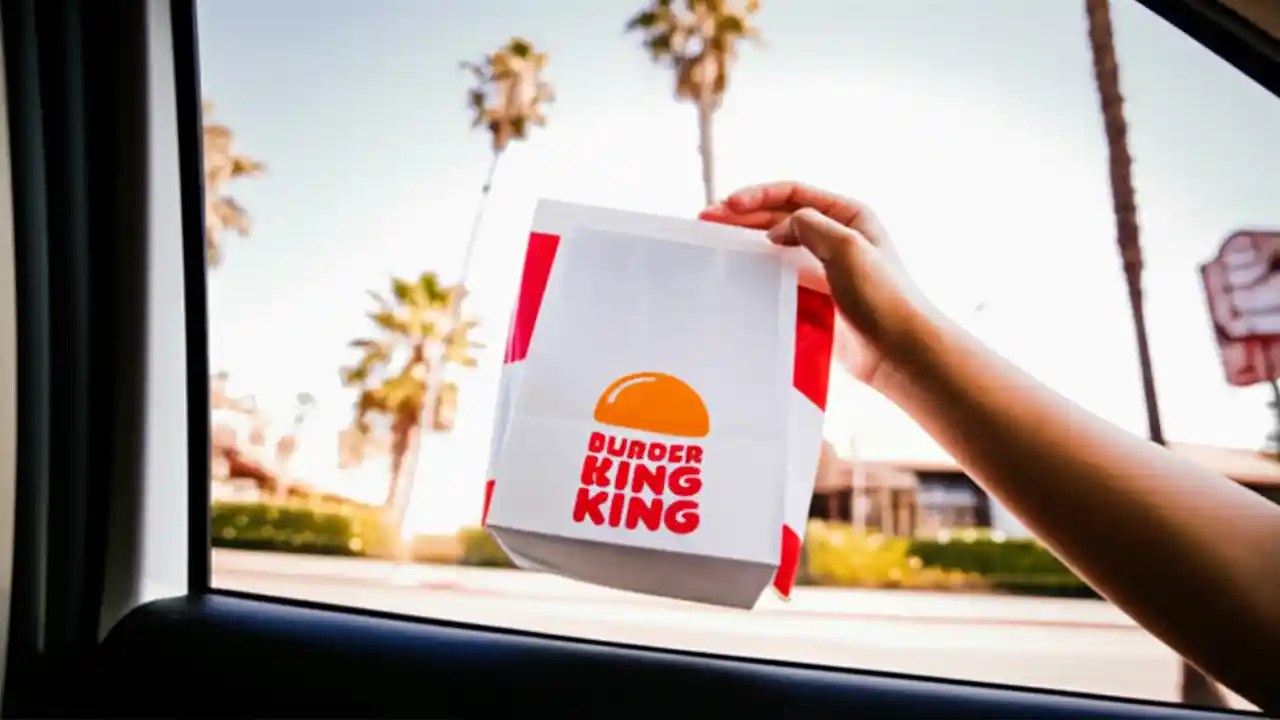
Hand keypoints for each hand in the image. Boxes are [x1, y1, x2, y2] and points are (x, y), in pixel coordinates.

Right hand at [699, 181, 932, 387]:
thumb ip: (809, 225)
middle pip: (782, 217)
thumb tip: (779, 228)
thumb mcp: (846, 247)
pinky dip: (759, 271)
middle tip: (708, 219)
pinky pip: (782, 276)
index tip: (729, 205)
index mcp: (849, 216)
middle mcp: (838, 236)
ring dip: (747, 241)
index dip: (759, 195)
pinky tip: (738, 273)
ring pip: (778, 246)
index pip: (795, 193)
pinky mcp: (819, 296)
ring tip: (715, 241)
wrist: (899, 350)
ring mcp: (827, 267)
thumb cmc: (882, 296)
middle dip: (744, 216)